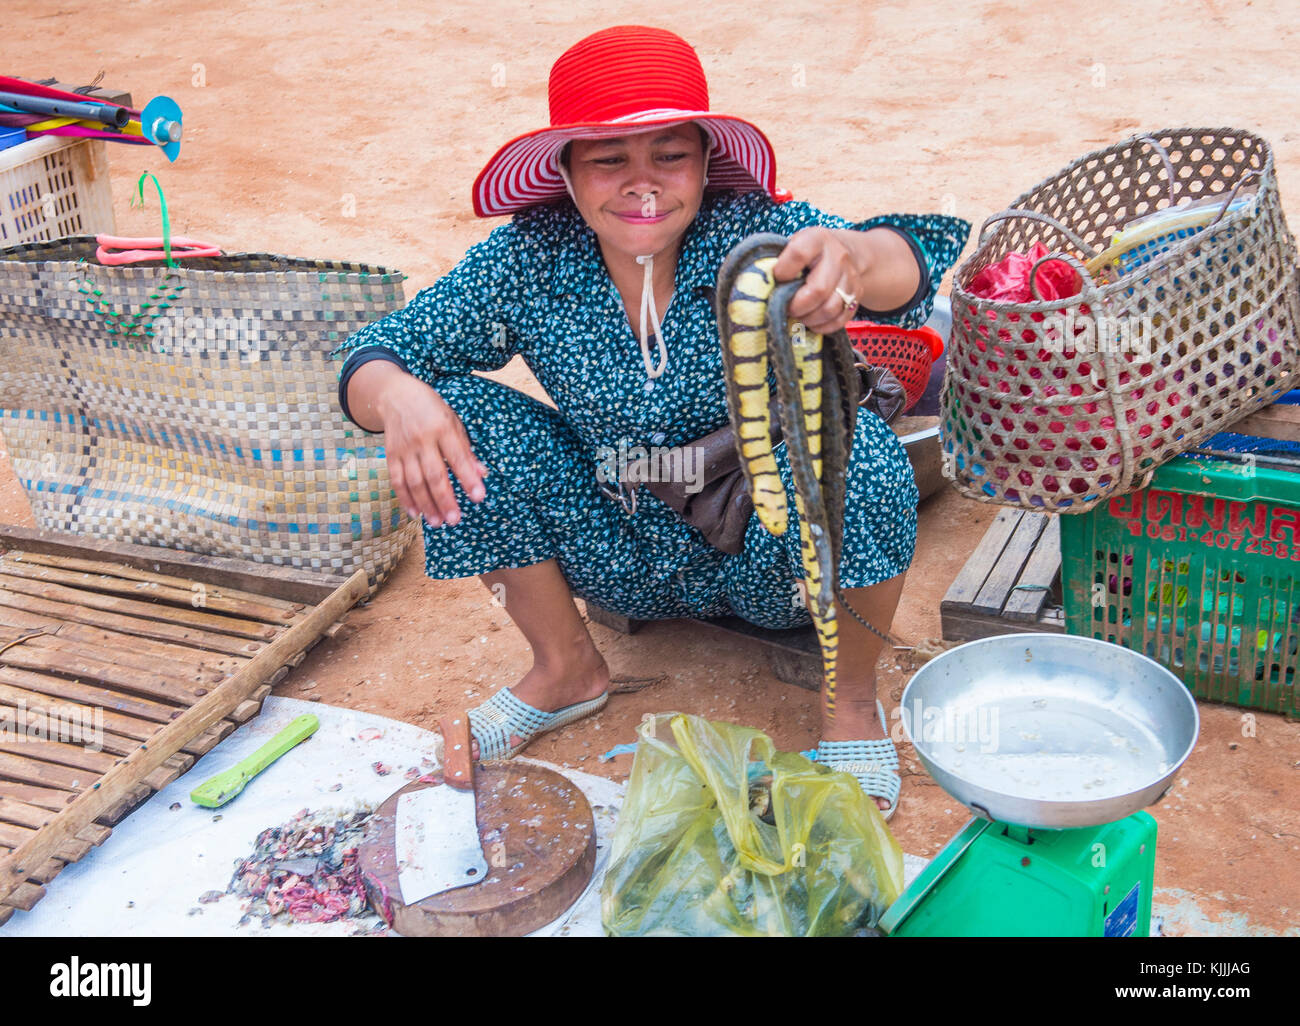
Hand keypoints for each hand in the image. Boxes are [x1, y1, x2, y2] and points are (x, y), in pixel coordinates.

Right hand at [376, 375, 488, 526]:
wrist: (397, 395)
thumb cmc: (432, 410)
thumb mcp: (453, 423)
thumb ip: (466, 450)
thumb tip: (481, 474)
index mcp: (442, 428)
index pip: (457, 458)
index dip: (468, 478)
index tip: (479, 497)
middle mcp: (422, 439)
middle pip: (434, 474)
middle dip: (445, 499)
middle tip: (455, 519)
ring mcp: (404, 448)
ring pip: (414, 482)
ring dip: (426, 505)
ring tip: (437, 522)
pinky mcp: (391, 454)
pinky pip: (397, 480)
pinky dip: (405, 498)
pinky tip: (415, 513)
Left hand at [771, 226, 866, 334]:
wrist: (845, 252)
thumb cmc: (808, 253)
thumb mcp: (794, 245)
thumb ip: (779, 260)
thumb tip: (758, 286)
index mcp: (817, 239)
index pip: (799, 253)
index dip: (783, 271)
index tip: (777, 279)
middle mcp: (838, 256)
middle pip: (818, 290)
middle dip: (797, 306)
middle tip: (786, 309)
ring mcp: (850, 276)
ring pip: (831, 308)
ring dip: (810, 319)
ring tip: (798, 318)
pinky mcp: (857, 294)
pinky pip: (841, 319)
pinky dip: (824, 327)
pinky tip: (812, 323)